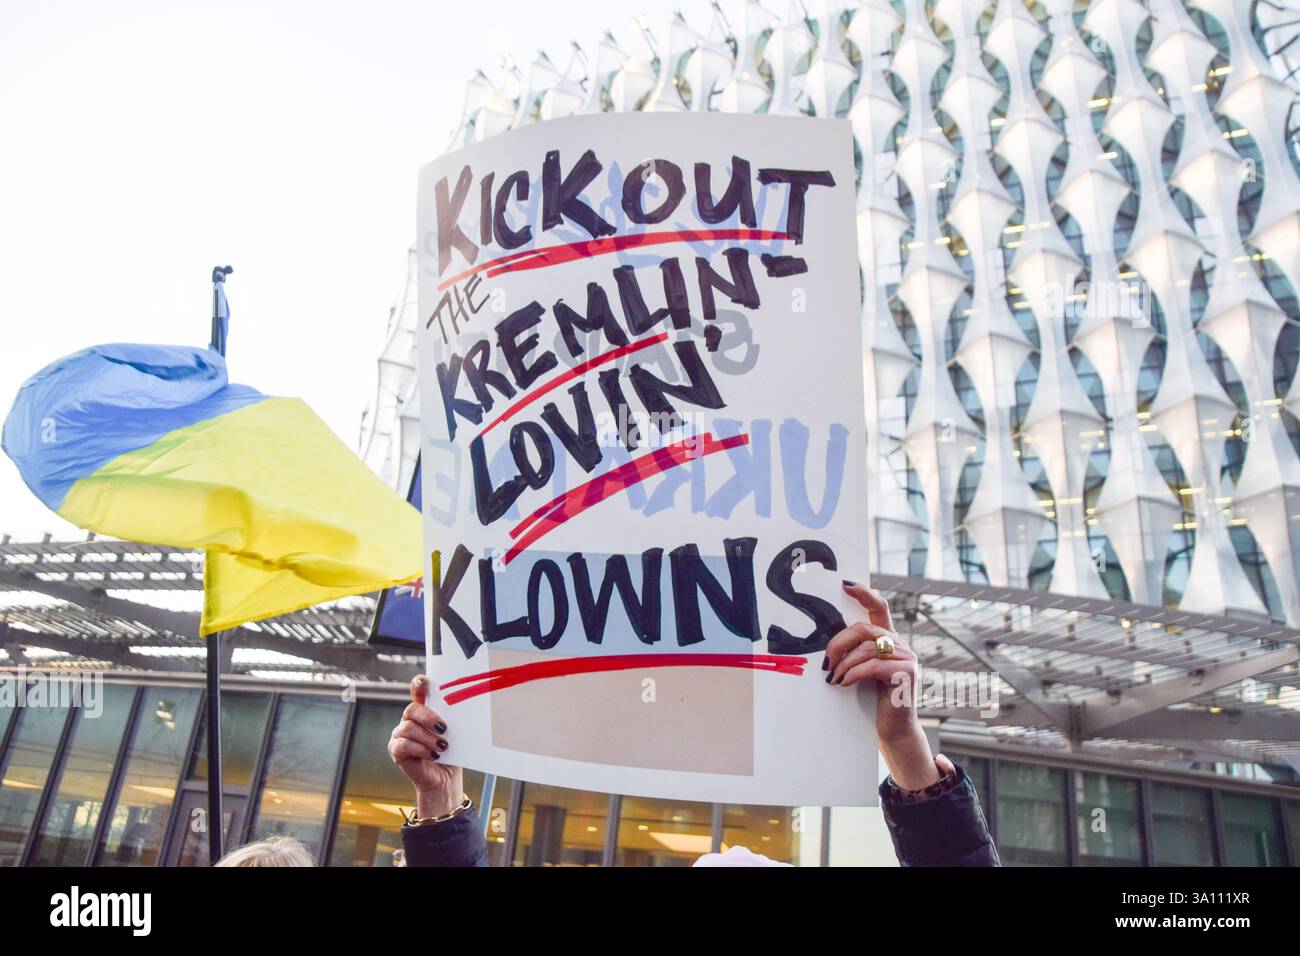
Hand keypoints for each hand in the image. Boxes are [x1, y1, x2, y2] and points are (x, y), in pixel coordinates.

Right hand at [388, 675, 462, 817]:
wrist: (445, 778)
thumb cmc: (451, 752)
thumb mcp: (455, 733)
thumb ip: (454, 719)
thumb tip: (467, 707)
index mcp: (425, 710)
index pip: (418, 691)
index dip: (419, 684)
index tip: (425, 681)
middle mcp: (410, 719)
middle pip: (411, 709)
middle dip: (428, 717)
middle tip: (444, 728)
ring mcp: (401, 734)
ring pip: (408, 728)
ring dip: (428, 738)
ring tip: (443, 747)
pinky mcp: (396, 750)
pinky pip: (403, 745)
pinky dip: (420, 749)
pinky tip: (433, 754)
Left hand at [824, 581, 951, 790]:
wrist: (893, 729)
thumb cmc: (873, 700)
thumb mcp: (861, 670)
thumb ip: (854, 653)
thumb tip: (827, 646)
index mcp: (889, 639)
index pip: (879, 608)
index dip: (864, 593)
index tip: (846, 585)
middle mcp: (900, 644)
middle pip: (865, 629)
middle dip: (839, 642)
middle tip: (826, 661)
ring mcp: (907, 658)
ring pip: (867, 649)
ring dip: (845, 664)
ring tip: (835, 678)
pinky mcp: (907, 673)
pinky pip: (874, 666)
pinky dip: (854, 674)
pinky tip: (844, 683)